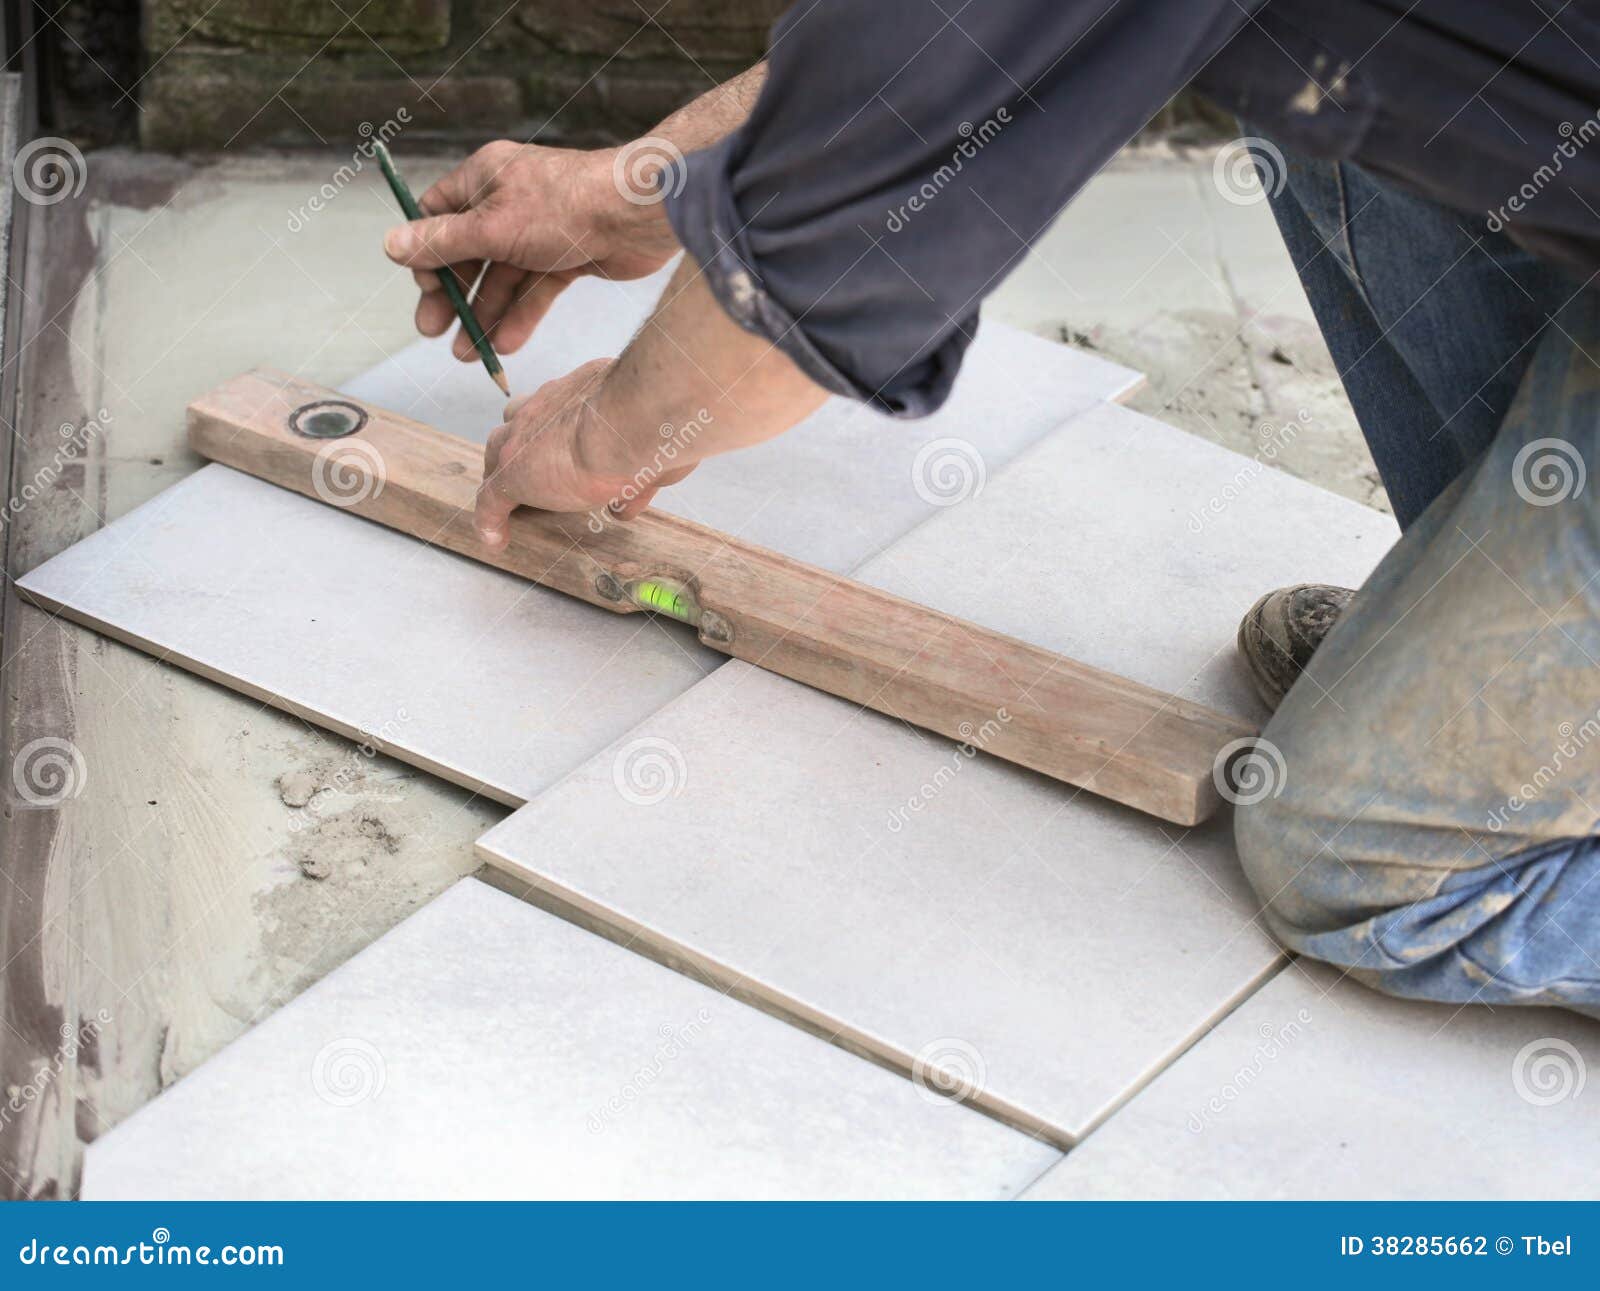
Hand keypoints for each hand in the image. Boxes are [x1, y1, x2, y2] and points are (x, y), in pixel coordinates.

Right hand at [383, 141, 679, 361]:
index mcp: (485, 178)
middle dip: (452, 294)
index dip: (426, 251)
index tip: (422, 287)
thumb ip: (442, 241)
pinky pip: (535, 289)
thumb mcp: (492, 227)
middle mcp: (511, 201)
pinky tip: (504, 344)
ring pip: (503, 277)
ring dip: (484, 314)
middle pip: (469, 252)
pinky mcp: (569, 256)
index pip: (439, 213)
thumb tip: (392, 245)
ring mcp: (541, 231)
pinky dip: (520, 315)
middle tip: (433, 332)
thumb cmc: (565, 207)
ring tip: (467, 354)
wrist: (638, 215)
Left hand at [474, 359, 695, 547]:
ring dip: (504, 473)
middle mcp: (550, 405)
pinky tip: (494, 539)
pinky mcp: (512, 473)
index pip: (561, 407)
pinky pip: (490, 499)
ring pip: (498, 452)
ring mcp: (525, 437)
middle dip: (522, 442)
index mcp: (584, 393)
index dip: (561, 429)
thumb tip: (625, 507)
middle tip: (532, 469)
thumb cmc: (656, 428)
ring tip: (508, 501)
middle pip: (519, 420)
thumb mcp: (654, 456)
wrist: (632, 423)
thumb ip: (638, 481)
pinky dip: (491, 520)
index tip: (566, 448)